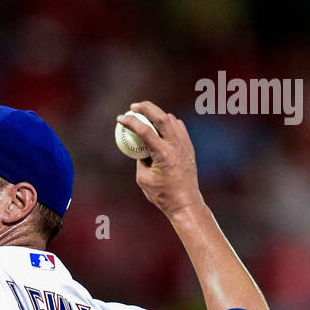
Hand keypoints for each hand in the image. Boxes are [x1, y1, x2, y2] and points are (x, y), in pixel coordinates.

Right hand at [117, 101, 204, 218]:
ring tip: (146, 116)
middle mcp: (176, 145)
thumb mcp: (143, 178)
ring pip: (171, 119)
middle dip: (146, 107)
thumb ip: (140, 159)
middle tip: (134, 106)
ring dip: (157, 114)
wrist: (185, 202)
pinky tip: (160, 126)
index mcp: (163, 154)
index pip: (145, 131)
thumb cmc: (162, 195)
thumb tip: (139, 146)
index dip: (131, 121)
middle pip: (161, 116)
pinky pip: (178, 127)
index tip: (120, 118)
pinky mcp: (189, 146)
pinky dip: (168, 123)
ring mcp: (184, 144)